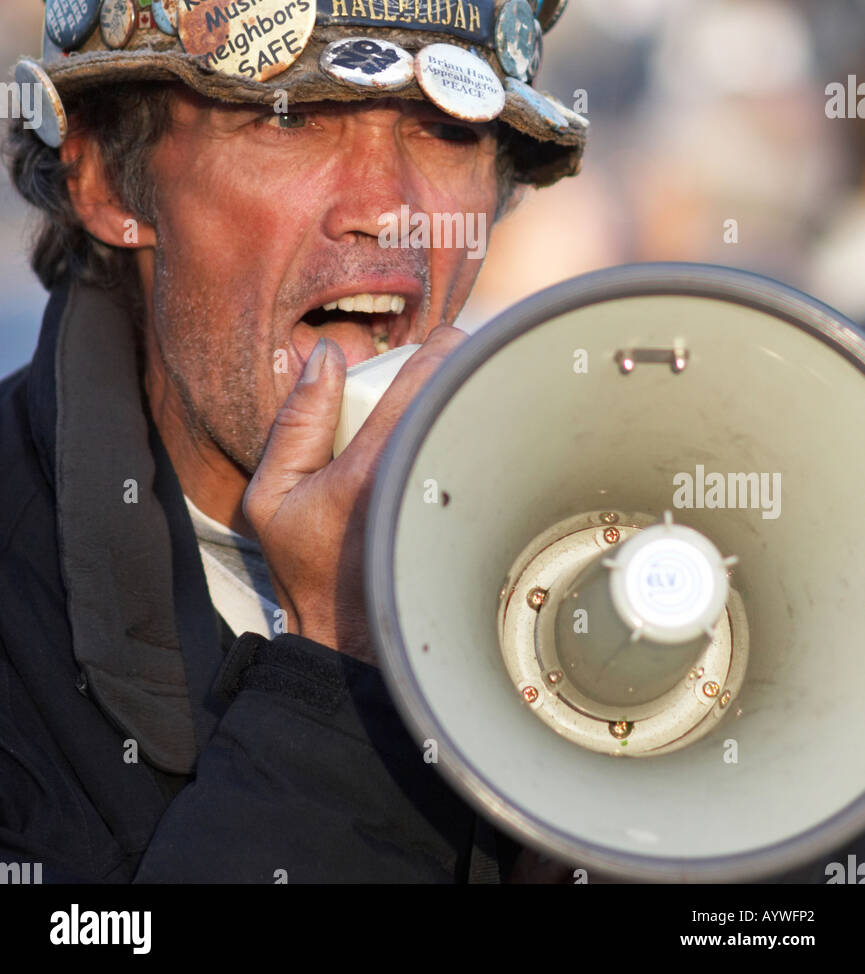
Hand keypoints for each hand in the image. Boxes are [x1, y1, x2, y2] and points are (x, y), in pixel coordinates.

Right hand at [242, 326, 466, 663]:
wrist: (349, 636)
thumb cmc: (307, 565)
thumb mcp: (271, 494)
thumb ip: (296, 420)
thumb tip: (327, 356)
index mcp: (372, 468)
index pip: (428, 373)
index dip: (440, 346)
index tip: (437, 344)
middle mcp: (423, 483)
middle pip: (468, 396)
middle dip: (458, 379)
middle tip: (444, 382)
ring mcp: (454, 505)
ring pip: (485, 428)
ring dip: (474, 414)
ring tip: (457, 421)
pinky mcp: (473, 523)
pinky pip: (491, 465)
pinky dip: (485, 449)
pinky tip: (467, 458)